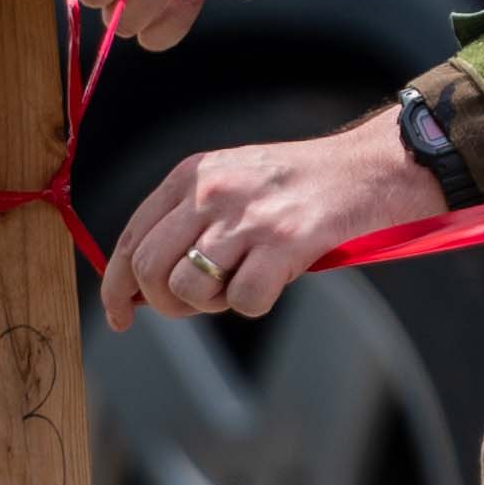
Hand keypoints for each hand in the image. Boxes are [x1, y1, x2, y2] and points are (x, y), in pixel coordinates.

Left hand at [97, 115, 442, 330]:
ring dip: (212, 304)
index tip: (120, 315)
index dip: (116, 286)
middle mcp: (211, 192)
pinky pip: (243, 300)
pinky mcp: (285, 241)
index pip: (132, 239)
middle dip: (164, 303)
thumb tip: (145, 286)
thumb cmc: (299, 185)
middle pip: (150, 268)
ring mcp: (247, 216)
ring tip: (242, 284)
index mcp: (191, 176)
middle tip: (196, 306)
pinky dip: (256, 304)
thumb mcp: (230, 183)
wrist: (367, 169)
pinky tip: (276, 280)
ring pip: (189, 288)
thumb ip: (187, 222)